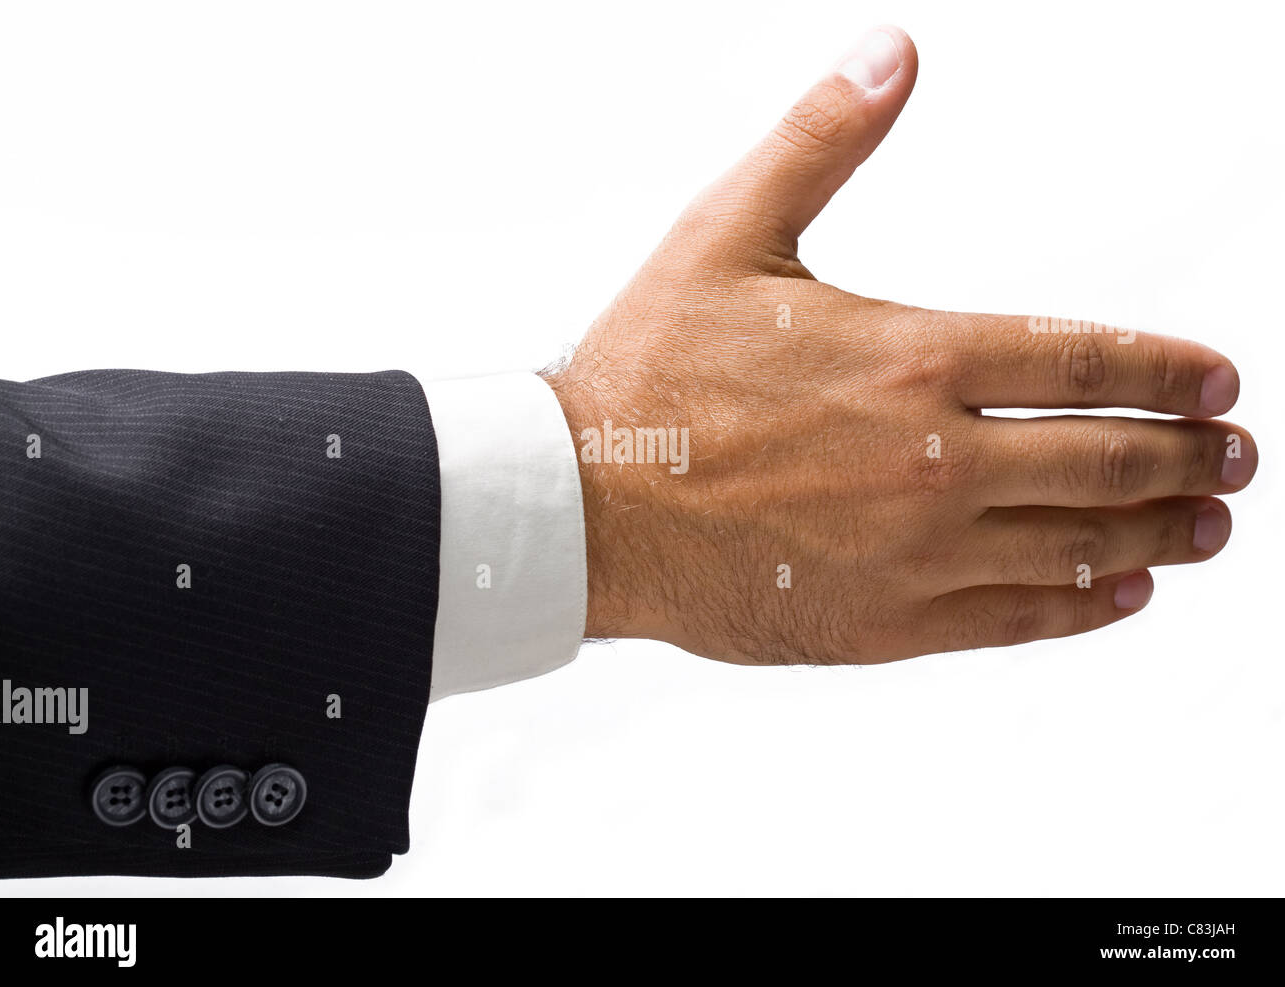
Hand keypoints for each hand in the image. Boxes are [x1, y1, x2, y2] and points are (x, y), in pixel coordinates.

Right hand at [545, 26, 1256, 665]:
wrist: (583, 506)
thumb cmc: (647, 377)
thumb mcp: (726, 233)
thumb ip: (821, 141)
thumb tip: (892, 54)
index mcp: (911, 357)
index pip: (1085, 359)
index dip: (1168, 370)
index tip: (1217, 382)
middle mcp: (933, 460)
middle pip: (1108, 461)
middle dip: (1190, 459)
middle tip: (1234, 459)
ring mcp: (915, 550)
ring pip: (1076, 546)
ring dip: (1159, 536)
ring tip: (1205, 529)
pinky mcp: (883, 622)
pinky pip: (1012, 619)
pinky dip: (1080, 606)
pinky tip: (1115, 594)